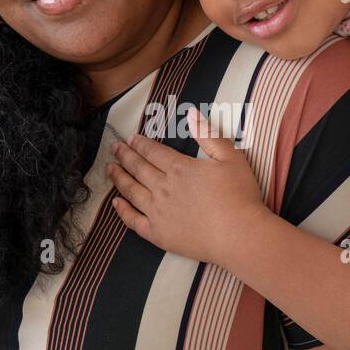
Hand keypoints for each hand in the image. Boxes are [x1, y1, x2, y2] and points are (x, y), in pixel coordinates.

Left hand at [107, 106, 268, 264]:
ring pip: (131, 191)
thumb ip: (209, 134)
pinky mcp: (158, 234)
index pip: (153, 152)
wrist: (239, 236)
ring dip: (119, 178)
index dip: (140, 143)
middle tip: (114, 148)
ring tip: (110, 169)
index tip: (130, 138)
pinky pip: (133, 221)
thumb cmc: (239, 196)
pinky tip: (115, 203)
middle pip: (138, 168)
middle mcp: (163, 188)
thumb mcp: (230, 157)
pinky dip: (122, 211)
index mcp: (180, 169)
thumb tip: (191, 113)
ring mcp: (157, 212)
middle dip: (125, 156)